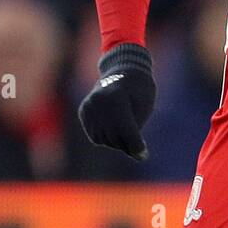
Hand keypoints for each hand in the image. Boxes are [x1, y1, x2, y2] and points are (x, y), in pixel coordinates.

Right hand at [78, 43, 155, 159]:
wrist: (122, 71)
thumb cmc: (139, 91)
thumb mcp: (144, 108)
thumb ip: (136, 130)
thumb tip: (132, 153)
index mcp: (117, 98)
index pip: (127, 132)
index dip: (137, 146)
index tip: (144, 156)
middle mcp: (99, 102)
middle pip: (115, 138)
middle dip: (128, 145)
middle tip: (139, 146)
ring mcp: (88, 106)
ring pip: (104, 140)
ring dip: (117, 142)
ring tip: (125, 130)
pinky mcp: (83, 111)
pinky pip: (95, 137)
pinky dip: (106, 137)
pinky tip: (113, 126)